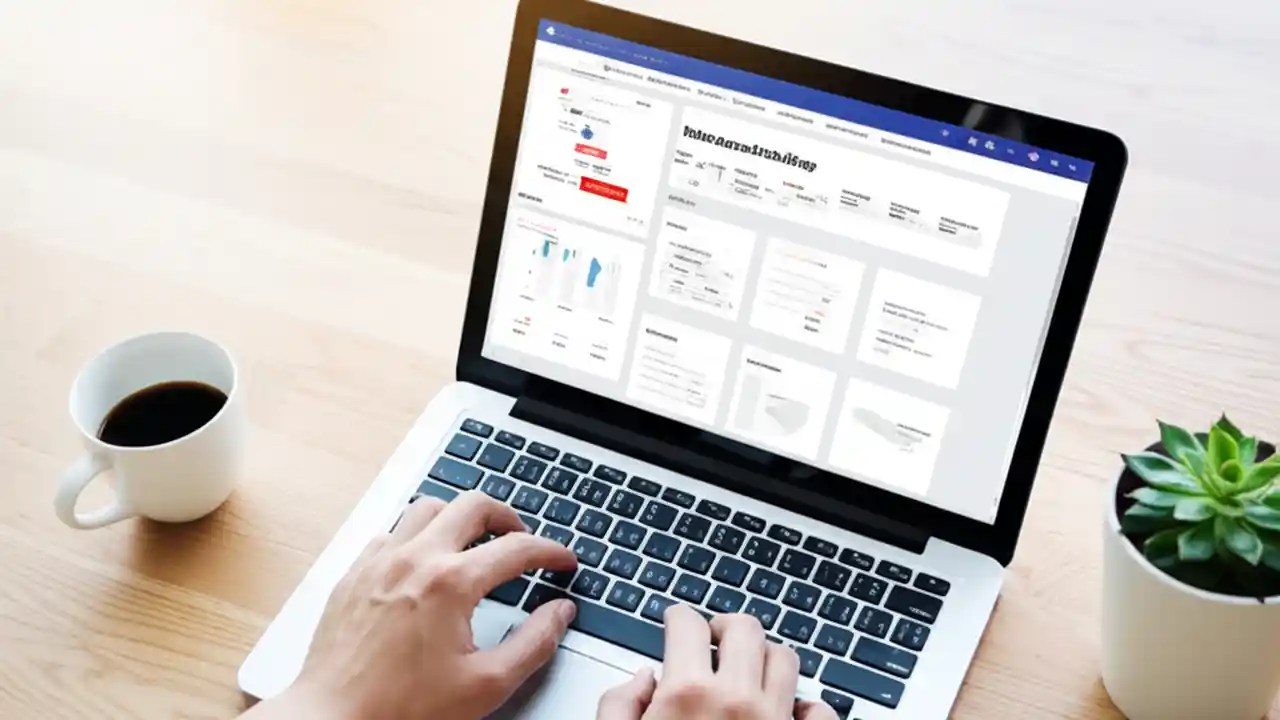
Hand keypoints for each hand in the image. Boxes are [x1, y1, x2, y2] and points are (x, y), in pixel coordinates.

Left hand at [242, 490, 578, 719]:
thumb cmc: (402, 709)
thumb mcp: (486, 684)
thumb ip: (533, 643)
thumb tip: (559, 613)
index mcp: (451, 584)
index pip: (517, 548)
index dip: (550, 551)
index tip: (562, 561)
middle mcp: (415, 560)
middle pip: (472, 505)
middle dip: (507, 516)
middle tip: (521, 538)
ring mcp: (379, 562)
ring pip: (428, 508)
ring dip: (458, 517)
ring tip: (474, 540)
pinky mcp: (354, 574)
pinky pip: (390, 532)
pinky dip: (416, 535)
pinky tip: (423, 560)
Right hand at [596, 606, 837, 719]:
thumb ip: (618, 706)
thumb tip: (640, 682)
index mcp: (687, 695)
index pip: (687, 624)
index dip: (677, 617)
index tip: (676, 622)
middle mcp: (737, 702)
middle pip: (745, 628)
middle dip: (725, 627)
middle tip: (713, 638)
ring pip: (786, 658)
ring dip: (766, 658)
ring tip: (748, 669)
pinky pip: (818, 711)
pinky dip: (806, 707)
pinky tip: (787, 710)